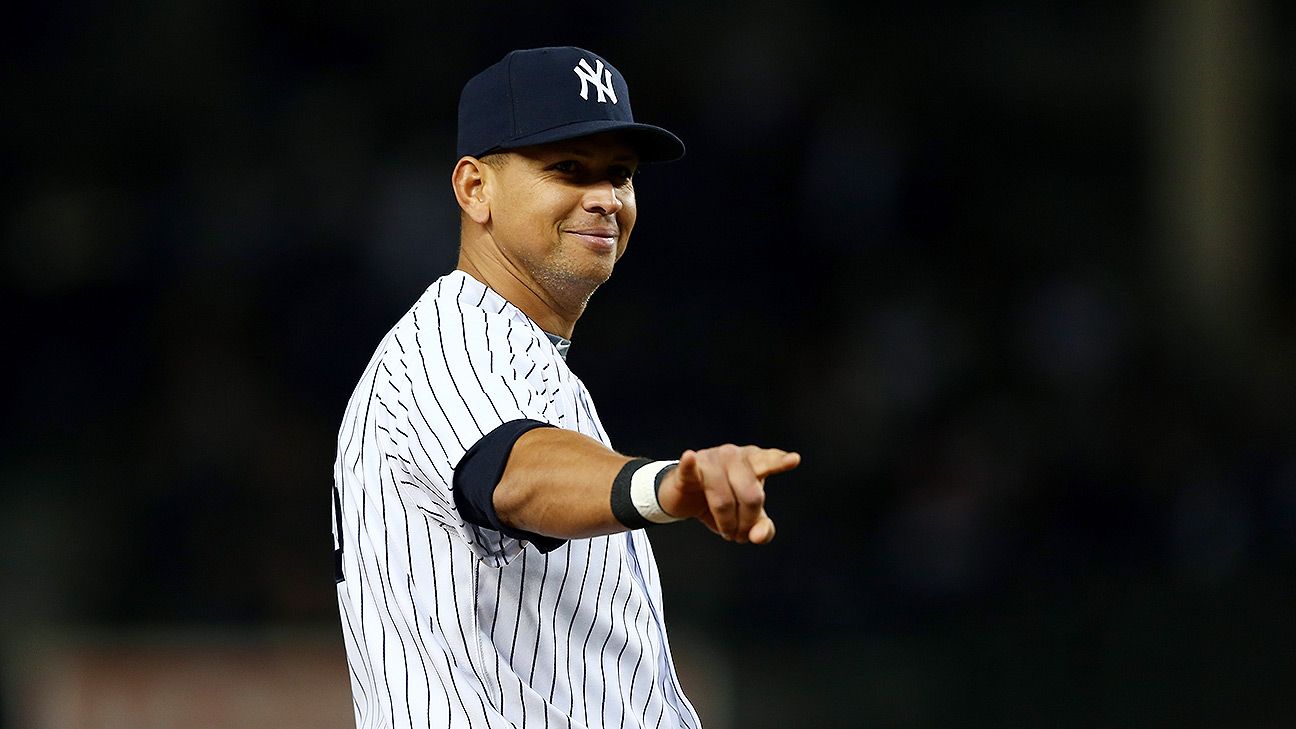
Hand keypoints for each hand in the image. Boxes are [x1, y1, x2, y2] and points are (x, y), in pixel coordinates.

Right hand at [656, 444, 800, 543]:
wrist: (685, 497)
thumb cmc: (720, 501)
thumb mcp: (747, 517)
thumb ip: (762, 528)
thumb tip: (757, 536)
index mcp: (754, 461)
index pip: (769, 461)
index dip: (780, 462)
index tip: (794, 460)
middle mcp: (734, 456)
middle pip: (751, 495)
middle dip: (746, 523)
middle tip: (739, 535)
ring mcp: (710, 459)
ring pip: (724, 500)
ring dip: (725, 523)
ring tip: (724, 529)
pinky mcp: (688, 470)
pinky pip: (691, 470)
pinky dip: (690, 466)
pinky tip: (690, 457)